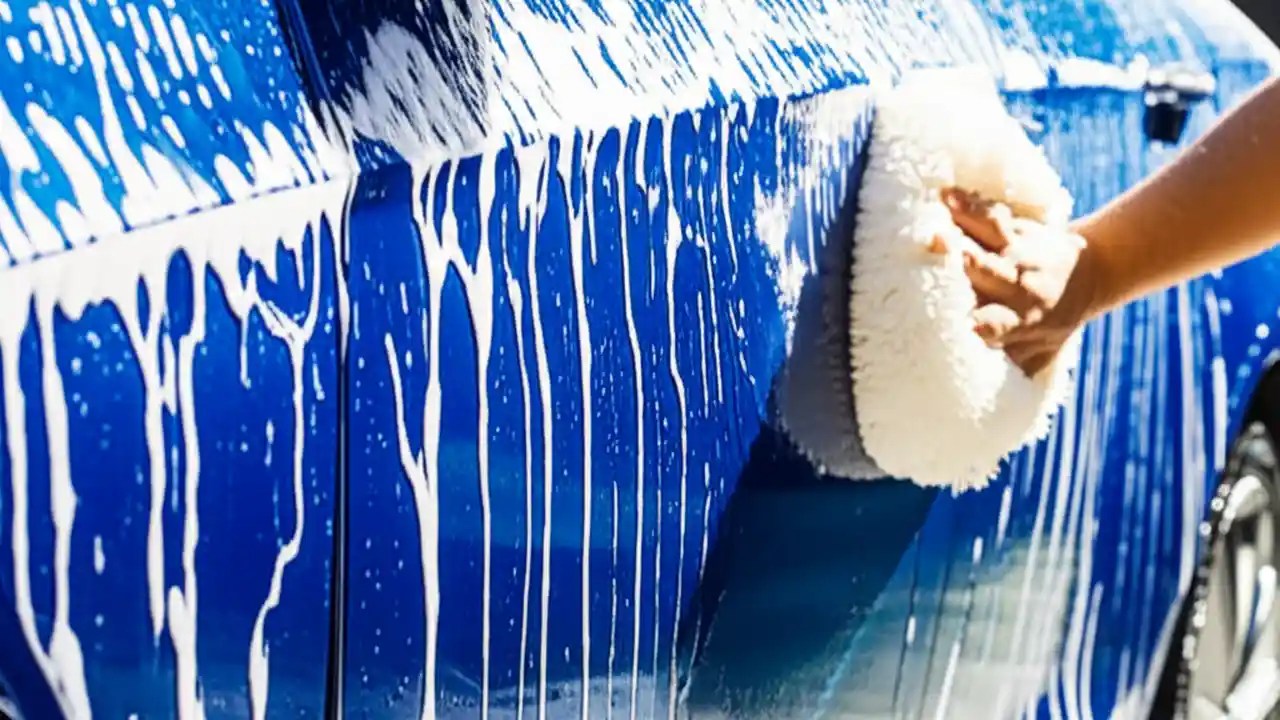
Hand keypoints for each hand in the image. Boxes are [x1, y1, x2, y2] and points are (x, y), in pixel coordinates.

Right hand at [934, 188, 1104, 377]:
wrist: (1095, 271)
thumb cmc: (1058, 319)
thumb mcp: (1044, 352)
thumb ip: (1012, 367)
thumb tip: (975, 399)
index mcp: (1024, 320)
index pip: (998, 325)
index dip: (980, 325)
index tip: (961, 325)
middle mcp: (1020, 285)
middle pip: (988, 274)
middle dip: (962, 265)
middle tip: (935, 255)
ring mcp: (1018, 252)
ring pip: (988, 240)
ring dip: (961, 231)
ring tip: (936, 225)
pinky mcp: (1017, 228)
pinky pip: (992, 214)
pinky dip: (969, 204)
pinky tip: (946, 196)